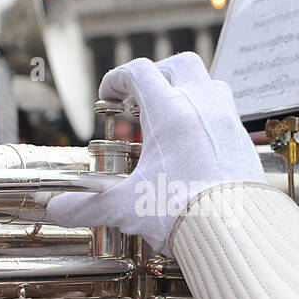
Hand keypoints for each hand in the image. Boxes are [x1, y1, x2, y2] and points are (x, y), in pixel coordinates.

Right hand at [45, 53, 264, 255]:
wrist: (238, 232)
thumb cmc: (183, 213)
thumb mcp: (126, 208)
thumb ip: (86, 205)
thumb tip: (54, 209)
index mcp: (169, 111)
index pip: (140, 72)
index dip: (118, 78)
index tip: (108, 95)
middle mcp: (202, 106)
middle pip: (180, 65)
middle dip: (157, 75)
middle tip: (140, 100)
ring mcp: (227, 121)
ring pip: (209, 85)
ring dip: (187, 93)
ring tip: (169, 120)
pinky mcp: (244, 141)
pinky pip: (225, 114)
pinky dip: (207, 119)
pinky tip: (195, 146)